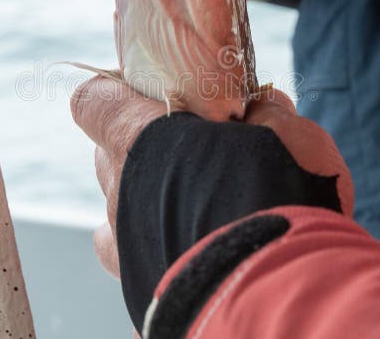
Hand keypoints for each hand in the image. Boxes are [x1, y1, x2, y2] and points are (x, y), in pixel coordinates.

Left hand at [70, 76, 353, 276]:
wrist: (279, 281)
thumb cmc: (279, 191)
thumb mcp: (284, 131)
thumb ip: (263, 114)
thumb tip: (263, 106)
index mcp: (140, 136)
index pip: (94, 101)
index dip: (113, 96)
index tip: (142, 98)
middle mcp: (120, 187)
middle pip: (109, 155)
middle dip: (142, 149)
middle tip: (189, 153)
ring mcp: (124, 239)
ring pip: (116, 208)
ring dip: (144, 199)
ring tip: (189, 206)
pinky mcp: (138, 282)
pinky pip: (127, 257)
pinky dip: (149, 246)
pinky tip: (182, 247)